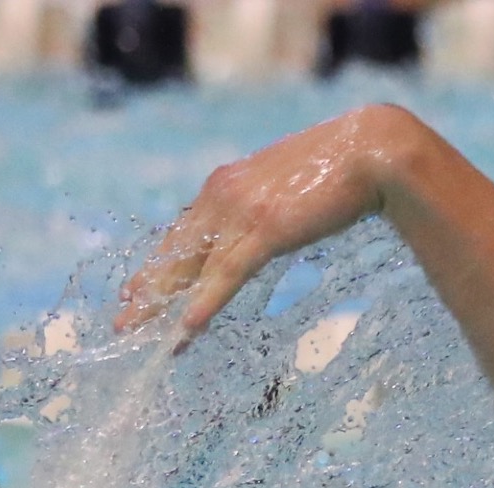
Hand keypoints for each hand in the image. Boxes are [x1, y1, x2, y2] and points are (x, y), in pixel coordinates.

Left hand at [114, 105, 419, 337]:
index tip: (137, 287)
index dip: (159, 263)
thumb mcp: (289, 185)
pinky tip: (187, 327)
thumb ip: (267, 203)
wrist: (370, 150)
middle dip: (148, 288)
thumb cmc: (341, 167)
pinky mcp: (265, 229)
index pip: (183, 231)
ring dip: (162, 304)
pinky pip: (226, 274)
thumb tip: (271, 222)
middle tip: (123, 320)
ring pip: (191, 266)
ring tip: (138, 332)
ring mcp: (240, 212)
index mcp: (227, 184)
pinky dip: (205, 302)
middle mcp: (222, 195)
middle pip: (175, 251)